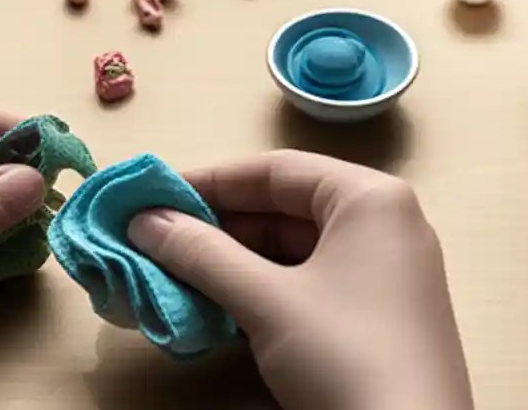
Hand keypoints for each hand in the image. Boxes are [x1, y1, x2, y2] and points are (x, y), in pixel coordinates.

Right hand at [128, 150, 472, 409]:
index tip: (151, 195)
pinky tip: (213, 305)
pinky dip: (259, 290)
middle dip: (216, 225)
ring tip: (172, 271)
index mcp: (370, 199)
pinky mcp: (374, 319)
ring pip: (291, 249)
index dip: (208, 180)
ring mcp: (383, 275)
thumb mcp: (265, 300)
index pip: (275, 170)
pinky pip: (306, 284)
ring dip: (231, 261)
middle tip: (153, 237)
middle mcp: (383, 225)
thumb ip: (200, 253)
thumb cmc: (346, 357)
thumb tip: (143, 220)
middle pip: (283, 207)